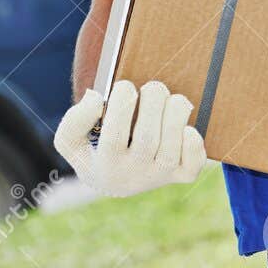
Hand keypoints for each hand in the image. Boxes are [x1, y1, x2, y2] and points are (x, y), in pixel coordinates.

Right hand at [53, 79, 206, 196]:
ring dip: (176, 113)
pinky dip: (194, 142)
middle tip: (152, 87)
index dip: (122, 105)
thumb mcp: (72, 142)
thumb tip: (95, 98)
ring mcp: (160, 176)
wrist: (120, 181)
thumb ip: (74, 121)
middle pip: (148, 139)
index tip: (124, 85)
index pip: (114, 136)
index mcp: (105, 167)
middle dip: (154, 103)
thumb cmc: (96, 151)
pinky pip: (194, 162)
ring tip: (171, 99)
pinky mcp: (182, 174)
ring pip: (172, 145)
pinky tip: (185, 127)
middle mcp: (133, 176)